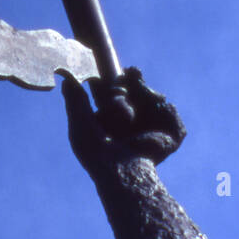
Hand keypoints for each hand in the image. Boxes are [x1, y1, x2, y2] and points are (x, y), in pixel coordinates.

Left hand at [63, 67, 185, 174]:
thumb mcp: (80, 123)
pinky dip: (160, 104)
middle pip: (137, 92)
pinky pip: (168, 110)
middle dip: (133, 80)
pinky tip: (152, 102)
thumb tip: (67, 80)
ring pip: (152, 98)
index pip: (117, 96)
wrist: (120, 169)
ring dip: (144, 91)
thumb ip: (76, 101)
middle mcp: (136, 126)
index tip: (112, 70)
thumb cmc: (95, 152)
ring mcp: (154, 128)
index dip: (115, 81)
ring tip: (134, 92)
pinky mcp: (171, 134)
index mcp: (114, 123)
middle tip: (129, 72)